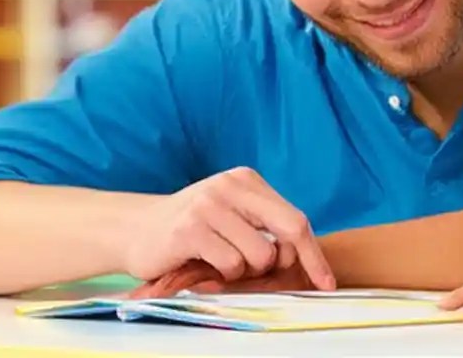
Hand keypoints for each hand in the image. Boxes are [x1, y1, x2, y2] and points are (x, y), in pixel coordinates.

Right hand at [121, 167, 335, 290]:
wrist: (135, 229)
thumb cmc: (192, 230)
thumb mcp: (231, 216)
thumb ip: (264, 228)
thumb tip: (304, 259)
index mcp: (245, 180)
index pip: (295, 218)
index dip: (314, 254)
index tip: (327, 282)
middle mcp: (230, 186)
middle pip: (289, 230)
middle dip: (292, 263)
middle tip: (270, 277)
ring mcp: (209, 205)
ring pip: (260, 255)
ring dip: (244, 271)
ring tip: (221, 262)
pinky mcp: (190, 229)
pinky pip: (230, 264)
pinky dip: (222, 274)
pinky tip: (204, 263)